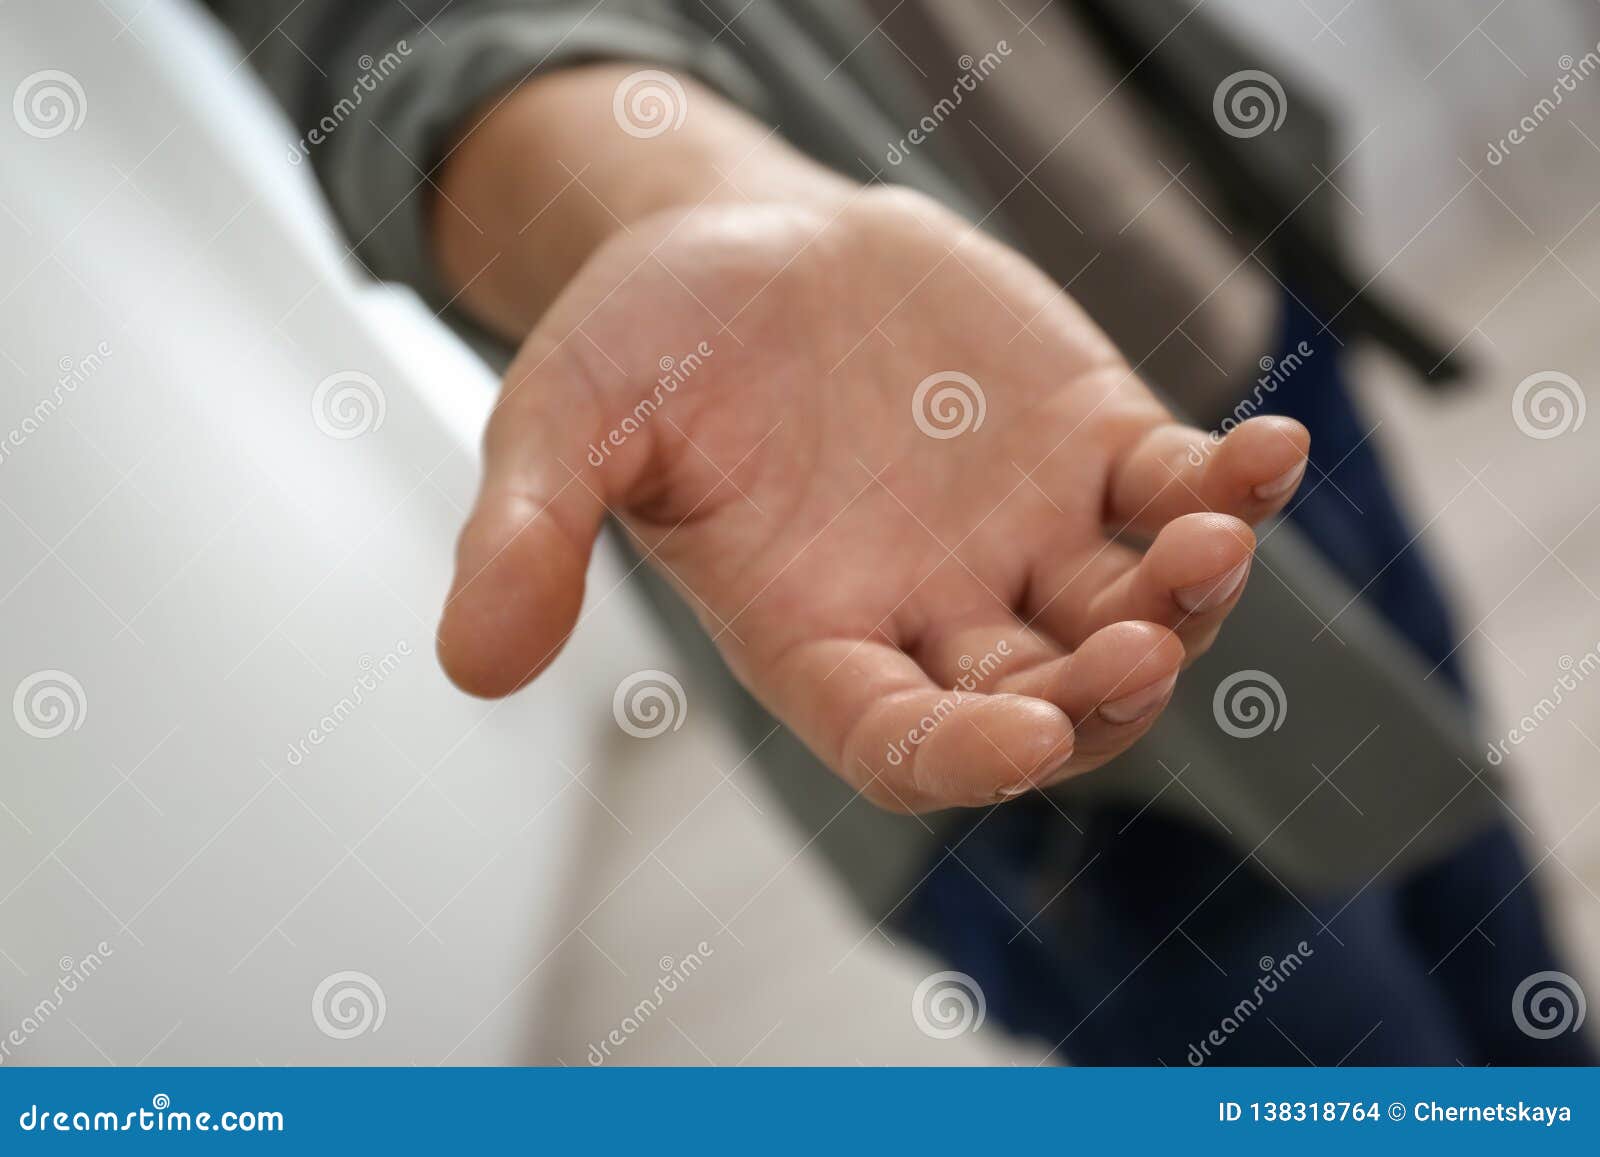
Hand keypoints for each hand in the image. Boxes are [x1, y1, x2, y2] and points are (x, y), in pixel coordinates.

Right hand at [430, 68, 1307, 811]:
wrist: (738, 241)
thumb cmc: (647, 337)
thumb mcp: (562, 419)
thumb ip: (526, 535)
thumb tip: (470, 663)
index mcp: (813, 634)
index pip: (903, 743)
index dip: (965, 759)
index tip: (1022, 738)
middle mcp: (932, 609)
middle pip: (1047, 703)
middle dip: (1105, 692)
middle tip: (1138, 639)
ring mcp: (1023, 536)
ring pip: (1134, 613)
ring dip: (1191, 597)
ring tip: (1217, 528)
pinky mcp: (1088, 448)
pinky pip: (1181, 491)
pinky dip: (1232, 484)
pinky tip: (1268, 445)